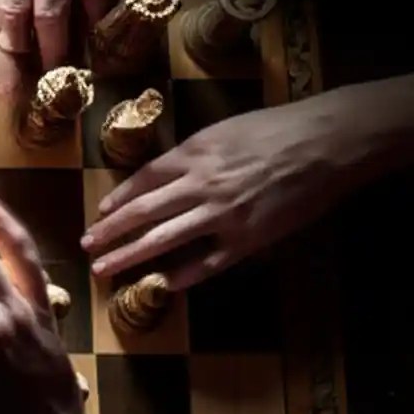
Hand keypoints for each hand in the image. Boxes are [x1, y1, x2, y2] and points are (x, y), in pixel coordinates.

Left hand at [82, 100, 351, 289]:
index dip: (118, 200)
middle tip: (87, 246)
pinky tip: (163, 284)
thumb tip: (163, 174)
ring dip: (130, 257)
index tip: (100, 215)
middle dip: (110, 233)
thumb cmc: (277, 129)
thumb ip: (192, 154)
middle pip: (143, 213)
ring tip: (105, 270)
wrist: (326, 143)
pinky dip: (184, 275)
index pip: (142, 181)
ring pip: (164, 240)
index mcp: (193, 154)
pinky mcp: (248, 238)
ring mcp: (222, 215)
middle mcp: (200, 185)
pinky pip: (208, 262)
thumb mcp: (223, 131)